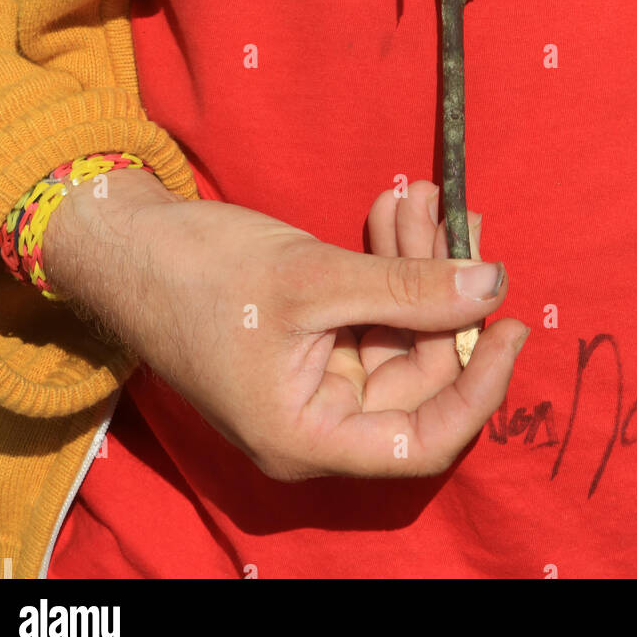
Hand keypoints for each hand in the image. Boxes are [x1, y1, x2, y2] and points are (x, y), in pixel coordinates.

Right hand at [43, 171, 528, 480]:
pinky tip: (393, 209)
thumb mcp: (314, 279)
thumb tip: (491, 285)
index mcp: (309, 437)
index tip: (511, 324)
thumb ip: (407, 289)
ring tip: (421, 197)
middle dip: (440, 292)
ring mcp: (313, 378)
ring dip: (414, 263)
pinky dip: (385, 261)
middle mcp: (317, 420)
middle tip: (456, 219)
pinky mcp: (309, 338)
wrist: (124, 245)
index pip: (423, 439)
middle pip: (415, 372)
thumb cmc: (199, 274)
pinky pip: (367, 307)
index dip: (477, 386)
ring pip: (396, 329)